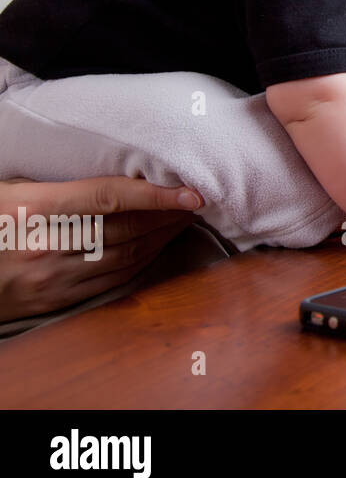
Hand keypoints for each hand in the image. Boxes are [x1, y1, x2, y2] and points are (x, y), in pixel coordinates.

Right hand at [0, 175, 204, 322]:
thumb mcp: (9, 192)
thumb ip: (57, 187)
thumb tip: (112, 177)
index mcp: (32, 210)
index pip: (109, 198)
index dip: (156, 195)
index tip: (191, 192)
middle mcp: (45, 246)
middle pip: (126, 230)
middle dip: (168, 215)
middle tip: (195, 201)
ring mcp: (50, 279)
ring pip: (125, 258)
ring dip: (162, 239)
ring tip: (184, 221)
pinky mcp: (53, 301)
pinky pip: (111, 282)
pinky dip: (142, 263)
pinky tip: (157, 249)